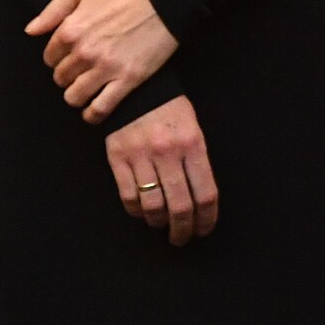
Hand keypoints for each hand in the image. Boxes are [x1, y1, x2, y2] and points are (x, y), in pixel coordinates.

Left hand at [29, 0, 177, 124]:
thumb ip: (54, 9)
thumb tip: (31, 31)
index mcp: (71, 29)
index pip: (49, 57)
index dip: (58, 57)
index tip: (70, 55)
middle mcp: (85, 51)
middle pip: (61, 78)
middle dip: (68, 75)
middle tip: (81, 70)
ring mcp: (106, 67)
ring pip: (75, 97)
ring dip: (77, 95)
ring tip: (87, 88)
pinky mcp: (128, 79)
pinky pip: (100, 109)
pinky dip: (93, 114)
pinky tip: (94, 110)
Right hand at [105, 95, 219, 245]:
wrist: (136, 86)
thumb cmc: (170, 109)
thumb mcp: (193, 127)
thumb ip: (197, 160)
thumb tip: (201, 199)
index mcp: (193, 144)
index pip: (206, 193)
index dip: (207, 219)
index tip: (204, 230)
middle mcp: (168, 152)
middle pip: (180, 206)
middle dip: (183, 230)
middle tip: (182, 238)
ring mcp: (141, 156)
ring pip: (153, 207)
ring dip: (159, 223)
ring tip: (163, 225)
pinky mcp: (118, 158)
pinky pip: (128, 197)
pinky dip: (137, 212)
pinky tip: (143, 212)